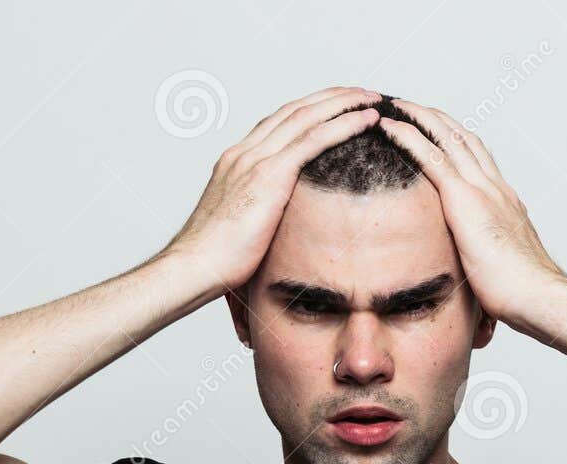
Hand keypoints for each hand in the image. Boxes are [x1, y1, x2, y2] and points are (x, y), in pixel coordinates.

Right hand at [163, 86, 382, 289]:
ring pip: (307, 116)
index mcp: (235, 162)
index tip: (333, 107)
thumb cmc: (212, 261)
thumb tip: (274, 230)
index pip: (276, 123)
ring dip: (343, 103)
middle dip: (329, 98)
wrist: (194, 267)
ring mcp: (255, 160)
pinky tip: (367, 119)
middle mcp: (244, 153)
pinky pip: (314, 140)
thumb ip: (256, 215)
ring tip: (372, 99)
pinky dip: (344, 124)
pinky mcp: (269, 176)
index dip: (307, 111)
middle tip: (359, 93)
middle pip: (294, 110)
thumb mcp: (237, 228)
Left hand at [376, 100, 566, 332]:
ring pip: (447, 138)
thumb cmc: (522, 294)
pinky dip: (409, 137)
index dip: (457, 140)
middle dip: (436, 119)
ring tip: (395, 106)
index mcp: (505, 201)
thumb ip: (487, 259)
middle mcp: (496, 188)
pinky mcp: (465, 200)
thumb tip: (477, 274)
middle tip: (411, 106)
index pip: (479, 159)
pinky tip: (389, 127)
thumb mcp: (501, 267)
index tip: (438, 129)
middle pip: (463, 138)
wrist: (536, 296)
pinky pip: (431, 157)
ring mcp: (482, 190)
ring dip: (419, 117)